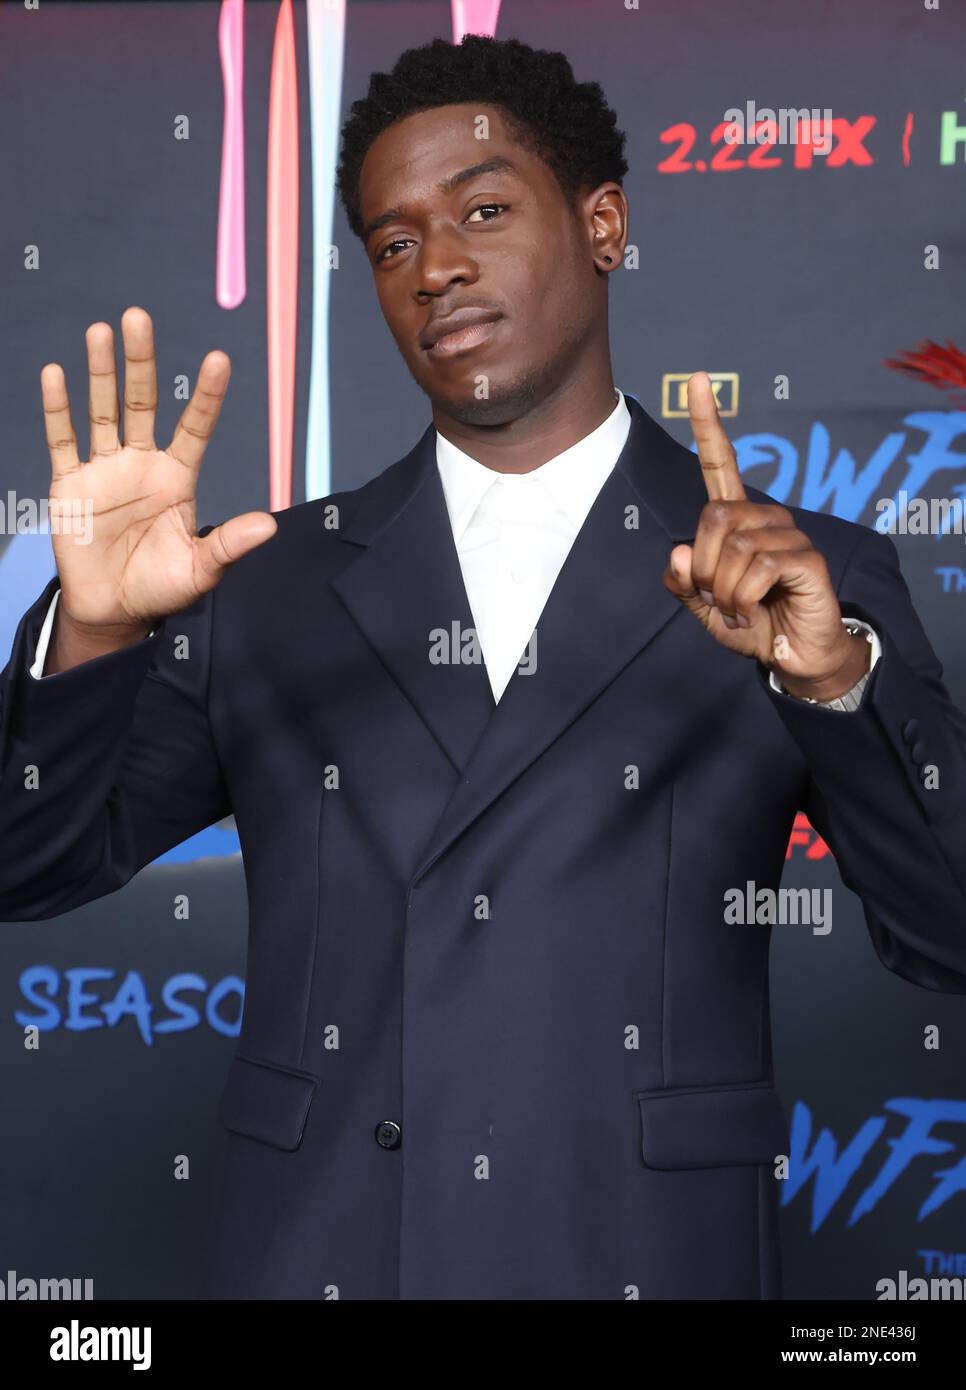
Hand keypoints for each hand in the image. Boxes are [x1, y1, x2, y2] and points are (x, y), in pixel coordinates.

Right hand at [40, 306, 276, 636]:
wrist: (112, 609)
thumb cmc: (161, 587)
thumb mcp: (201, 570)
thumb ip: (229, 544)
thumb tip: (269, 526)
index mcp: (178, 478)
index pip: (195, 427)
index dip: (206, 396)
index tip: (219, 359)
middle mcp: (143, 463)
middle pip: (143, 402)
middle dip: (141, 361)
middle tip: (139, 318)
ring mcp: (105, 468)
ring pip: (103, 410)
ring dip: (101, 372)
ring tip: (102, 331)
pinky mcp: (71, 483)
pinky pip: (63, 440)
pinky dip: (58, 408)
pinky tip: (56, 374)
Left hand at [661, 372, 870, 700]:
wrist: (790, 655)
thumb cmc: (750, 623)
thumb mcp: (701, 605)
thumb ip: (682, 581)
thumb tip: (679, 551)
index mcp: (738, 519)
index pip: (720, 463)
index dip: (708, 423)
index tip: (696, 379)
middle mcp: (766, 517)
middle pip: (713, 517)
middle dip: (704, 568)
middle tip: (717, 598)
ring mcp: (790, 535)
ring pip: (733, 546)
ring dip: (724, 590)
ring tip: (738, 610)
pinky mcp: (807, 559)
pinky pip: (758, 567)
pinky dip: (744, 598)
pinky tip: (754, 612)